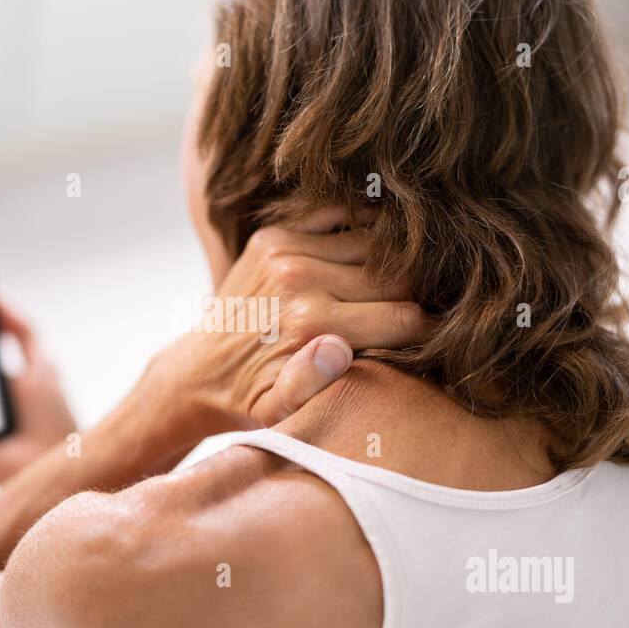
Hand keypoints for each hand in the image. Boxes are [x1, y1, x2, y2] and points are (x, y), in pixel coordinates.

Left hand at [149, 208, 427, 432]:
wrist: (200, 371)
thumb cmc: (252, 398)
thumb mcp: (278, 412)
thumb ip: (310, 385)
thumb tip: (338, 350)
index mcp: (310, 324)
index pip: (403, 317)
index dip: (424, 331)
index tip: (428, 339)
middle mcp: (299, 280)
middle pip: (393, 277)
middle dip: (409, 297)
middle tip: (410, 313)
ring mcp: (284, 250)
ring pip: (372, 244)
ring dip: (384, 266)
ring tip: (386, 289)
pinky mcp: (273, 235)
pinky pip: (338, 215)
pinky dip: (358, 229)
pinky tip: (362, 255)